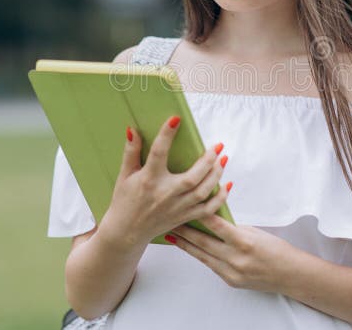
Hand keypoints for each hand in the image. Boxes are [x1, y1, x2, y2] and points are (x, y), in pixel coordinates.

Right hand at [97, 115, 228, 250]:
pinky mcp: (184, 217)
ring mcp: (177, 208)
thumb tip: (134, 129)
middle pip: (192, 177)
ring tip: (223, 159)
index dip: (167, 134)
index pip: (159, 153)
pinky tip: (227, 184)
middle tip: (218, 145)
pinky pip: (207, 209)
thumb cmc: (124, 200)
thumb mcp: (124, 175)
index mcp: (148, 180)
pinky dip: (220, 198)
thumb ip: (131, 152)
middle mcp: (165, 194)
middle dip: (208, 160)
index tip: (176, 119)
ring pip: (203, 192)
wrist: (126, 232)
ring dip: (216, 175)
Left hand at [169, 214, 295, 293]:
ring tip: (171, 235)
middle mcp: (236, 259)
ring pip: (202, 255)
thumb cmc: (275, 249)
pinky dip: (200, 254)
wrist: (289, 274)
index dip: (199, 214)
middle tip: (169, 220)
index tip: (186, 206)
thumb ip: (234, 228)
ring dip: (186, 244)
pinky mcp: (229, 280)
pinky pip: (210, 265)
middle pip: (203, 242)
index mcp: (244, 242)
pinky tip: (189, 248)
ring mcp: (231, 272)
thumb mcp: (255, 233)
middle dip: (184, 231)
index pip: (217, 225)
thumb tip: (214, 219)